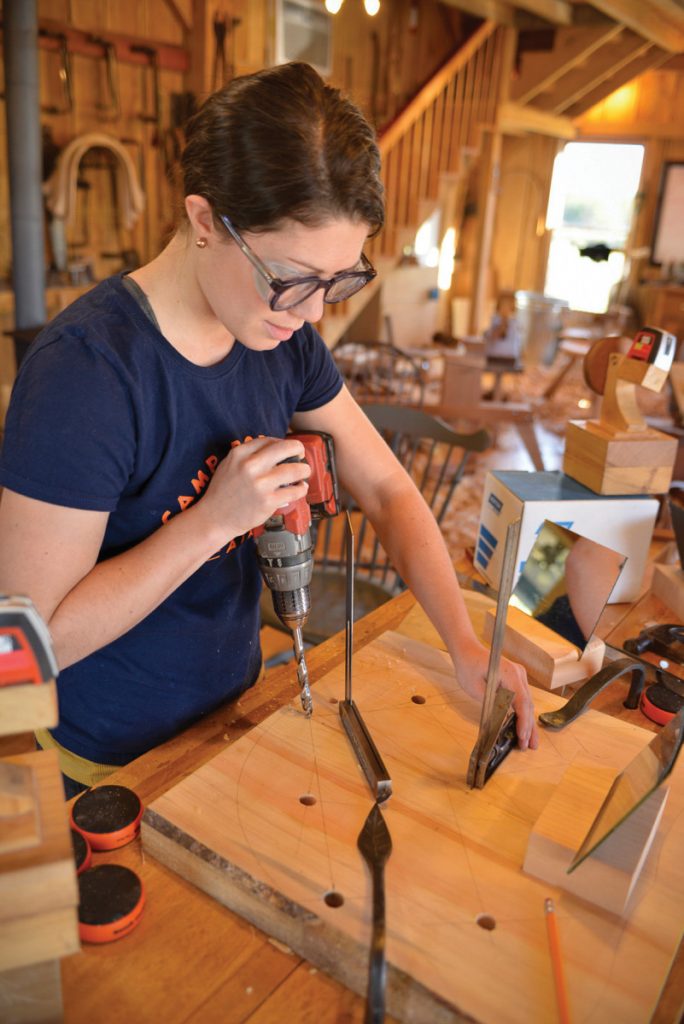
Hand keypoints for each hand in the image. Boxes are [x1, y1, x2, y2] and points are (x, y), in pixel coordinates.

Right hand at [198, 436, 310, 540]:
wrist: (215, 518)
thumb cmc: (222, 493)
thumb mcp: (228, 465)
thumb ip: (248, 455)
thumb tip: (274, 448)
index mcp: (239, 454)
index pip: (269, 440)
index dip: (282, 443)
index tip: (287, 449)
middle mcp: (251, 466)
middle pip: (286, 448)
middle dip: (299, 449)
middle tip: (301, 455)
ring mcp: (260, 484)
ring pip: (295, 470)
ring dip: (304, 470)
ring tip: (305, 472)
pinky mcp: (268, 501)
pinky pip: (295, 491)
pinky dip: (302, 489)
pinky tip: (301, 488)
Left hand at [451, 637, 538, 751]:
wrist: (467, 650)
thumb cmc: (468, 666)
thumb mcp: (475, 688)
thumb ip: (492, 704)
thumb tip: (504, 720)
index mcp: (510, 674)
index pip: (521, 702)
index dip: (523, 721)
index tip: (522, 737)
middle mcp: (519, 674)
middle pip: (527, 704)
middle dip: (529, 727)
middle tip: (529, 746)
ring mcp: (519, 676)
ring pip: (527, 703)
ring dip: (528, 722)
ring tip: (530, 741)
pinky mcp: (515, 679)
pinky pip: (522, 698)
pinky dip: (523, 713)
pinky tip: (524, 727)